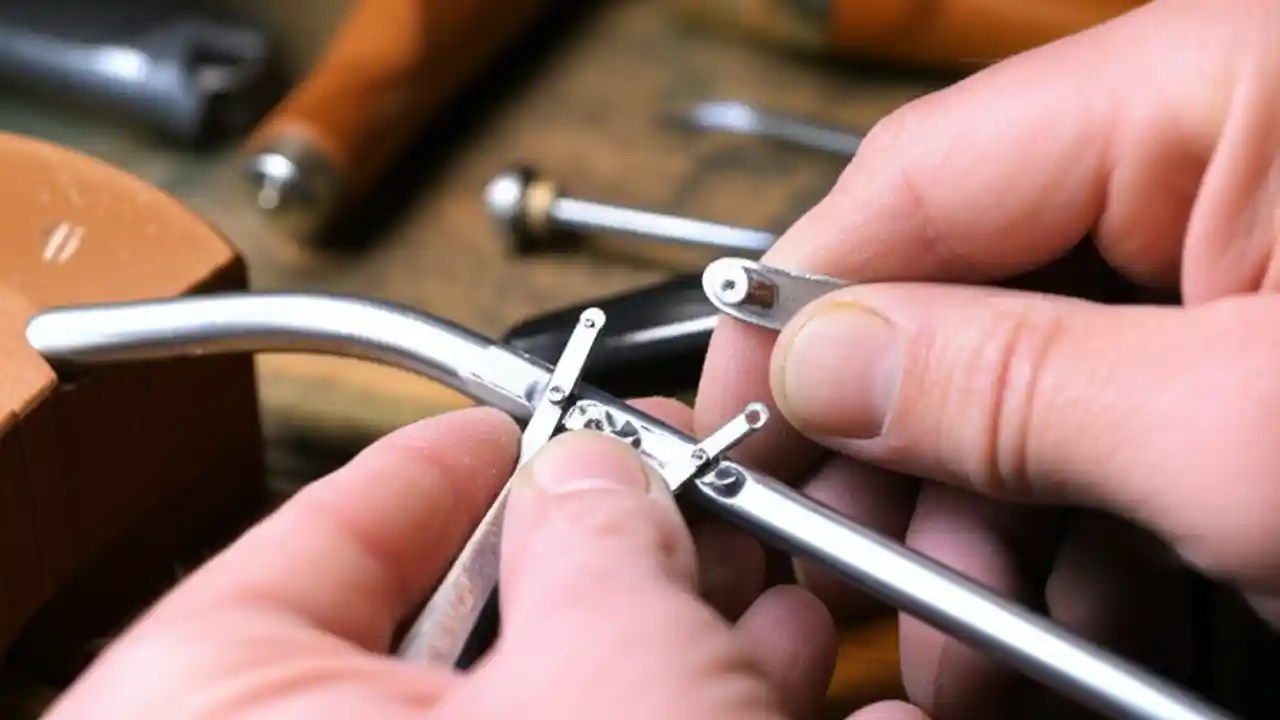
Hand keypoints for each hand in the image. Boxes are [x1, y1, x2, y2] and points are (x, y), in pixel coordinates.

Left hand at [44, 404, 909, 719]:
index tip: (553, 423)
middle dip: (618, 563)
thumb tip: (596, 468)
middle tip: (703, 513)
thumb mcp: (601, 695)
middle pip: (468, 629)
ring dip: (684, 665)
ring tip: (781, 615)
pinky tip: (805, 719)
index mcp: (213, 713)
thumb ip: (595, 543)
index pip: (343, 524)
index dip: (473, 456)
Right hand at [696, 0, 1279, 715]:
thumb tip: (818, 363)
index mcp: (1232, 92)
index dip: (803, 301)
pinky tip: (1059, 608)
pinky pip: (1109, 427)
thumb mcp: (1253, 437)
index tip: (735, 411)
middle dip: (898, 446)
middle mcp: (1226, 163)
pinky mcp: (1257, 365)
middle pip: (965, 286)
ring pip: (1025, 378)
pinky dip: (1069, 529)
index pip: (922, 175)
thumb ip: (1008, 382)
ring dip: (978, 515)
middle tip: (857, 560)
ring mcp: (1242, 270)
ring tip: (975, 631)